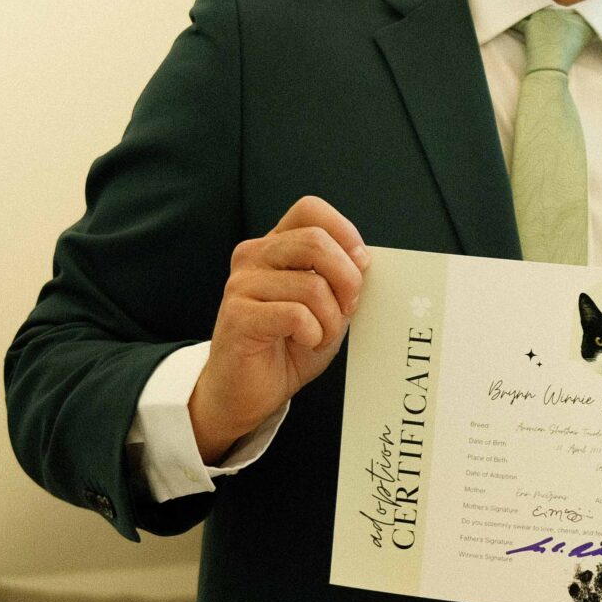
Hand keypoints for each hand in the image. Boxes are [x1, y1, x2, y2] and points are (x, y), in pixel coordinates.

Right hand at [189, 196, 369, 461]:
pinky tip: (304, 342)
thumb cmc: (290, 345)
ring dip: (331, 318)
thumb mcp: (327, 305)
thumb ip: (342, 278)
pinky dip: (314, 333)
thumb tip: (362, 257)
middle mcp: (253, 256)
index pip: (310, 209)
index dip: (344, 232)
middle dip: (347, 279)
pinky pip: (296, 314)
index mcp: (275, 245)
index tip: (360, 264)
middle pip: (316, 241)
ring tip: (319, 334)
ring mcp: (241, 284)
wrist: (249, 391)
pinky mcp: (238, 315)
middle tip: (347, 309)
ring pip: (312, 285)